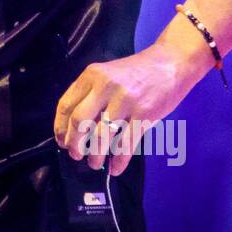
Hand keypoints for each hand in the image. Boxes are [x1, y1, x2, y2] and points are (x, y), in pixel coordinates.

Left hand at [53, 43, 202, 176]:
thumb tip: (74, 128)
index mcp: (92, 75)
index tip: (61, 141)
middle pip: (80, 122)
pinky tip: (115, 168)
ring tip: (94, 163)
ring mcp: (126, 101)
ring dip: (95, 156)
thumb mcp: (107, 74)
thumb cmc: (137, 71)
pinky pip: (126, 144)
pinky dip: (118, 161)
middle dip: (74, 144)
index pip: (66, 105)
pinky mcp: (144, 115)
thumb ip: (90, 94)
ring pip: (102, 137)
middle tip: (75, 155)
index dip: (61, 128)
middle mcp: (106, 87)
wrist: (171, 63)